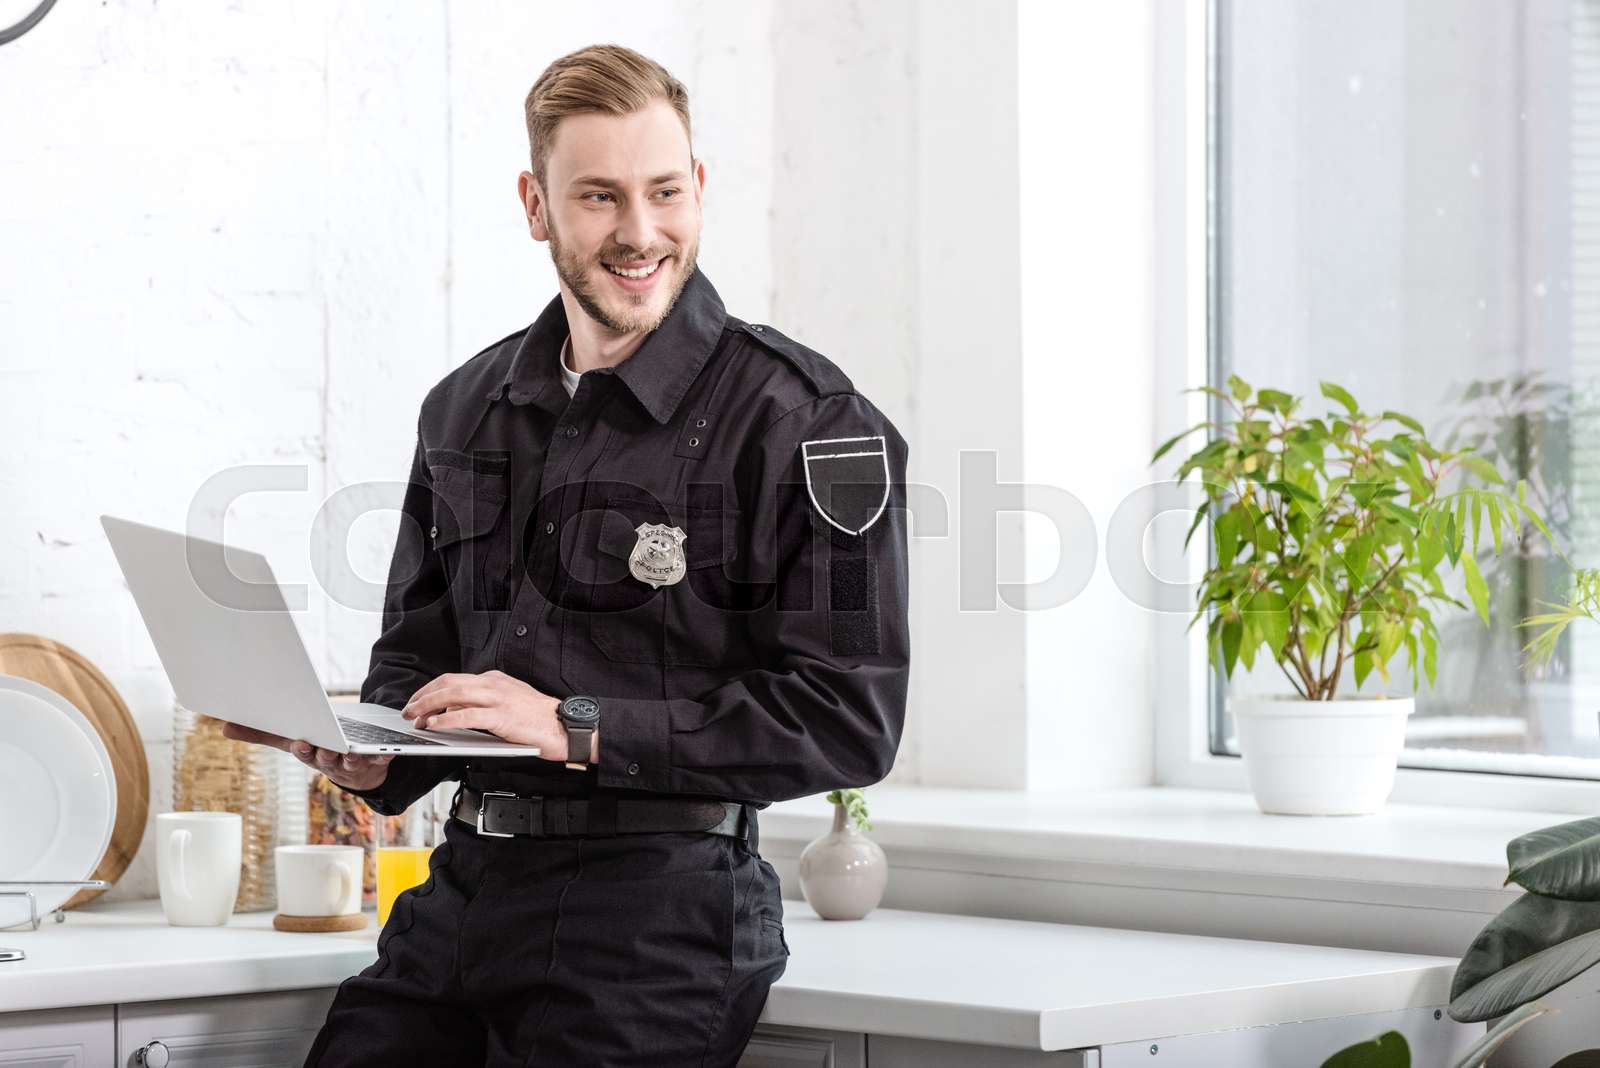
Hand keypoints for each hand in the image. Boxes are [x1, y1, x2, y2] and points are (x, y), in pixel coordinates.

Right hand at [220, 722, 394, 791]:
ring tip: (355, 752)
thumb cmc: (318, 749)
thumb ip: (261, 734)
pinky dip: (382, 756)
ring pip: (351, 762)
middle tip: (327, 748)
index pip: (303, 752)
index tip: (301, 744)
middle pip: (327, 758)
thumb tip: (223, 727)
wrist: (356, 769)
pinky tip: (386, 752)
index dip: (302, 750)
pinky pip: (379, 759)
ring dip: (353, 758)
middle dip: (326, 753)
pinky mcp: (374, 761)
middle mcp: (329, 761)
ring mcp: (352, 763)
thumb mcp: (290, 740)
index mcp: (309, 753)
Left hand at [401, 670, 596, 764]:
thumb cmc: (540, 719)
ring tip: (414, 718)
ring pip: (452, 695)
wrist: (566, 726)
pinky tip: (433, 726)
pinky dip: (445, 720)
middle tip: (408, 709)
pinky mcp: (501, 716)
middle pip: (448, 683)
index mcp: (495, 679)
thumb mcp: (510, 703)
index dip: (431, 690)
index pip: (454, 679)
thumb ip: (484, 704)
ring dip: (427, 706)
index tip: (417, 701)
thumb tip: (455, 714)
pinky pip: (465, 716)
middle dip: (423, 696)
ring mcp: (498, 699)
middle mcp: (494, 684)